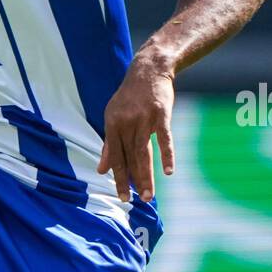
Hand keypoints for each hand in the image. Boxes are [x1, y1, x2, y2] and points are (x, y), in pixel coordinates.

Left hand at [97, 54, 175, 203]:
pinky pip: (164, 138)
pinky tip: (169, 171)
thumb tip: (102, 169)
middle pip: (130, 158)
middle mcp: (126, 123)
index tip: (121, 197)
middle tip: (137, 202)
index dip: (118, 178)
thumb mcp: (113, 117)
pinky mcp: (162, 114)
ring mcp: (144, 119)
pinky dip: (167, 155)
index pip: (115, 157)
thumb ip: (109, 144)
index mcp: (112, 125)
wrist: (149, 70)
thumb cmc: (130, 97)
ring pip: (145, 152)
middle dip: (133, 182)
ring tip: (149, 195)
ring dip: (147, 175)